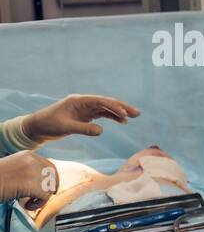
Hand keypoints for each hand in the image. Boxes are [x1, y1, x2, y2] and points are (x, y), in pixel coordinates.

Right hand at [0, 151, 58, 207]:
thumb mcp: (14, 169)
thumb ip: (28, 170)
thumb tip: (43, 181)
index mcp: (28, 155)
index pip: (49, 166)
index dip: (52, 178)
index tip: (51, 188)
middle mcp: (33, 161)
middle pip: (53, 176)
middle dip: (50, 188)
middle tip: (42, 198)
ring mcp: (34, 173)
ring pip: (49, 188)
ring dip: (41, 198)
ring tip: (27, 201)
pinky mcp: (33, 185)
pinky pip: (45, 197)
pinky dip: (37, 204)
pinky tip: (26, 205)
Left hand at [21, 95, 139, 142]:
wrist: (38, 127)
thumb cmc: (49, 125)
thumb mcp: (65, 127)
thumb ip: (83, 129)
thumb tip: (101, 131)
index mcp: (78, 101)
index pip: (100, 101)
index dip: (113, 107)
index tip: (124, 115)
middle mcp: (83, 102)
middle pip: (106, 103)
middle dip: (122, 107)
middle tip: (137, 113)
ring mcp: (85, 108)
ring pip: (106, 108)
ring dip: (119, 112)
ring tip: (134, 116)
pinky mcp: (86, 115)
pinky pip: (102, 114)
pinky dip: (112, 117)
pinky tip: (122, 121)